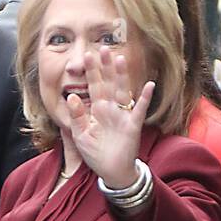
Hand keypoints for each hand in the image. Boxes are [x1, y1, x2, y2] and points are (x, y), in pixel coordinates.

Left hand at [66, 46, 154, 188]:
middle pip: (108, 83)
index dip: (91, 72)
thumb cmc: (95, 154)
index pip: (93, 86)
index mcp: (96, 110)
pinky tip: (149, 85)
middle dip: (105, 67)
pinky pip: (139, 109)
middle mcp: (110, 109)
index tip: (87, 55)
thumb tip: (71, 96)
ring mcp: (122, 116)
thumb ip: (76, 116)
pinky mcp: (132, 125)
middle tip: (103, 48)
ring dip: (121, 75)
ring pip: (122, 91)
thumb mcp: (80, 136)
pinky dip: (145, 98)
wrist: (111, 172)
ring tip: (120, 59)